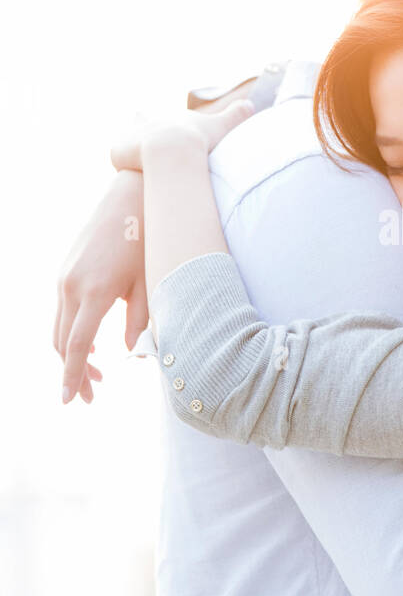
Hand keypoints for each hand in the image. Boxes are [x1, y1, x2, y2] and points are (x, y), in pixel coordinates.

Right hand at [55, 169, 147, 403]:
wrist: (132, 195)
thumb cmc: (150, 239)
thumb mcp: (151, 284)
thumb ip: (141, 324)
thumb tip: (135, 357)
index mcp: (94, 292)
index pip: (76, 346)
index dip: (73, 376)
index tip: (70, 400)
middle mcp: (70, 285)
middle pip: (62, 342)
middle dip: (74, 372)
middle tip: (91, 397)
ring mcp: (63, 275)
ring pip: (58, 327)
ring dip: (72, 354)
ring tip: (96, 375)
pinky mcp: (65, 268)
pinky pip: (62, 310)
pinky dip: (71, 332)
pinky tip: (91, 344)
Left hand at [110, 98, 254, 171]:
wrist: (172, 149)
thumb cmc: (197, 139)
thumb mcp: (220, 125)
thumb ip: (235, 115)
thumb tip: (251, 104)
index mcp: (166, 119)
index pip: (156, 115)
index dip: (150, 117)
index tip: (141, 111)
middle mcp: (144, 125)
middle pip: (137, 125)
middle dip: (138, 130)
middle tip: (132, 128)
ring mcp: (129, 138)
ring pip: (126, 144)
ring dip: (128, 152)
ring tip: (127, 161)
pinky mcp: (118, 154)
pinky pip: (119, 162)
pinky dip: (122, 168)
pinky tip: (124, 178)